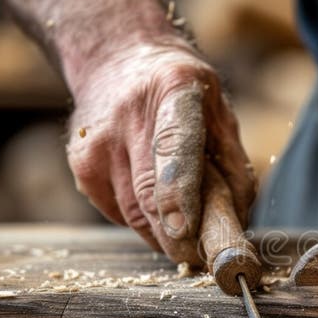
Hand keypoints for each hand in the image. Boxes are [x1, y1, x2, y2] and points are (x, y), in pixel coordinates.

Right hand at [66, 43, 255, 263]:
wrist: (116, 58)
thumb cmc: (182, 93)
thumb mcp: (218, 110)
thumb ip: (234, 164)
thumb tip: (236, 222)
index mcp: (175, 92)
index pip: (175, 146)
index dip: (179, 192)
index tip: (185, 230)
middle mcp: (129, 116)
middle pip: (149, 196)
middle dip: (179, 239)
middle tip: (205, 259)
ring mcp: (98, 142)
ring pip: (134, 215)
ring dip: (165, 235)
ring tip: (188, 230)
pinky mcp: (81, 165)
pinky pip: (119, 213)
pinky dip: (144, 221)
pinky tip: (155, 202)